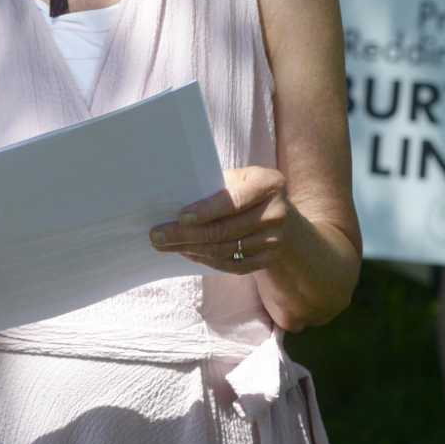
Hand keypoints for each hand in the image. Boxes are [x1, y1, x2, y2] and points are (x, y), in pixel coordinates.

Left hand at [149, 167, 295, 274]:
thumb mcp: (243, 178)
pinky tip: (188, 253)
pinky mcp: (268, 260)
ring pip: (224, 250)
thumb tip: (177, 197)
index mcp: (268, 184)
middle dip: (187, 234)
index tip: (179, 217)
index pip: (233, 201)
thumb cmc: (252, 192)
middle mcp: (276, 213)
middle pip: (225, 229)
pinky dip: (206, 260)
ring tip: (166, 245)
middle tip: (158, 236)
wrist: (286, 219)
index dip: (206, 211)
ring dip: (191, 249)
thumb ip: (219, 185)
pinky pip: (231, 265)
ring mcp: (274, 240)